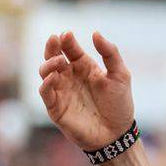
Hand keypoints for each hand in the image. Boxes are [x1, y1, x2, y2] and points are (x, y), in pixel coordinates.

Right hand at [37, 31, 135, 151]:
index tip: (67, 34)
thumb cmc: (119, 104)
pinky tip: (53, 77)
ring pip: (45, 73)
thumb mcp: (120, 75)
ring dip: (49, 64)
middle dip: (52, 47)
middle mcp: (69, 77)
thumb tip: (96, 33)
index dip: (66, 41)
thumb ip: (110, 53)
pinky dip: (46, 83)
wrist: (117, 133)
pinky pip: (45, 93)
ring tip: (59, 61)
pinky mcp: (56, 107)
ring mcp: (61, 91)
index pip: (70, 49)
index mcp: (84, 67)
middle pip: (53, 57)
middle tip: (55, 40)